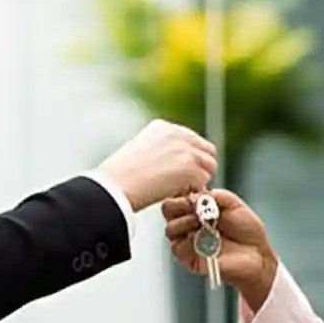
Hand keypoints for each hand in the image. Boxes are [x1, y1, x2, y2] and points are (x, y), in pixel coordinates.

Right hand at [96, 120, 216, 210]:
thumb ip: (161, 153)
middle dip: (201, 167)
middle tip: (187, 185)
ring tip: (178, 192)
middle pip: (207, 150)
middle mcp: (177, 134)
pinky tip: (176, 196)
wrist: (114, 186)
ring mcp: (186, 150)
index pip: (192, 140)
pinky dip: (194, 192)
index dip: (190, 159)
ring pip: (209, 167)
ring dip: (198, 181)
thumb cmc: (119, 178)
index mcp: (163, 127)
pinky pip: (204, 183)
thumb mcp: (140, 152)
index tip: (182, 172)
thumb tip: (173, 166)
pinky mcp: (191, 167)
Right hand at [163, 189, 278, 309]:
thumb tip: (198, 195)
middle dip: (179, 204)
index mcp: (196, 208)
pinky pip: (179, 248)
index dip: (181, 191)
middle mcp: (189, 223)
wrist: (257, 253)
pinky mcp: (190, 258)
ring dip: (185, 222)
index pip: (177, 195)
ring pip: (170, 229)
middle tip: (195, 206)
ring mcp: (188, 241)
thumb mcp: (233, 203)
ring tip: (201, 222)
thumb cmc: (246, 230)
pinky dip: (190, 241)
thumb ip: (215, 195)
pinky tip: (203, 238)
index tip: (193, 190)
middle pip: (167, 210)